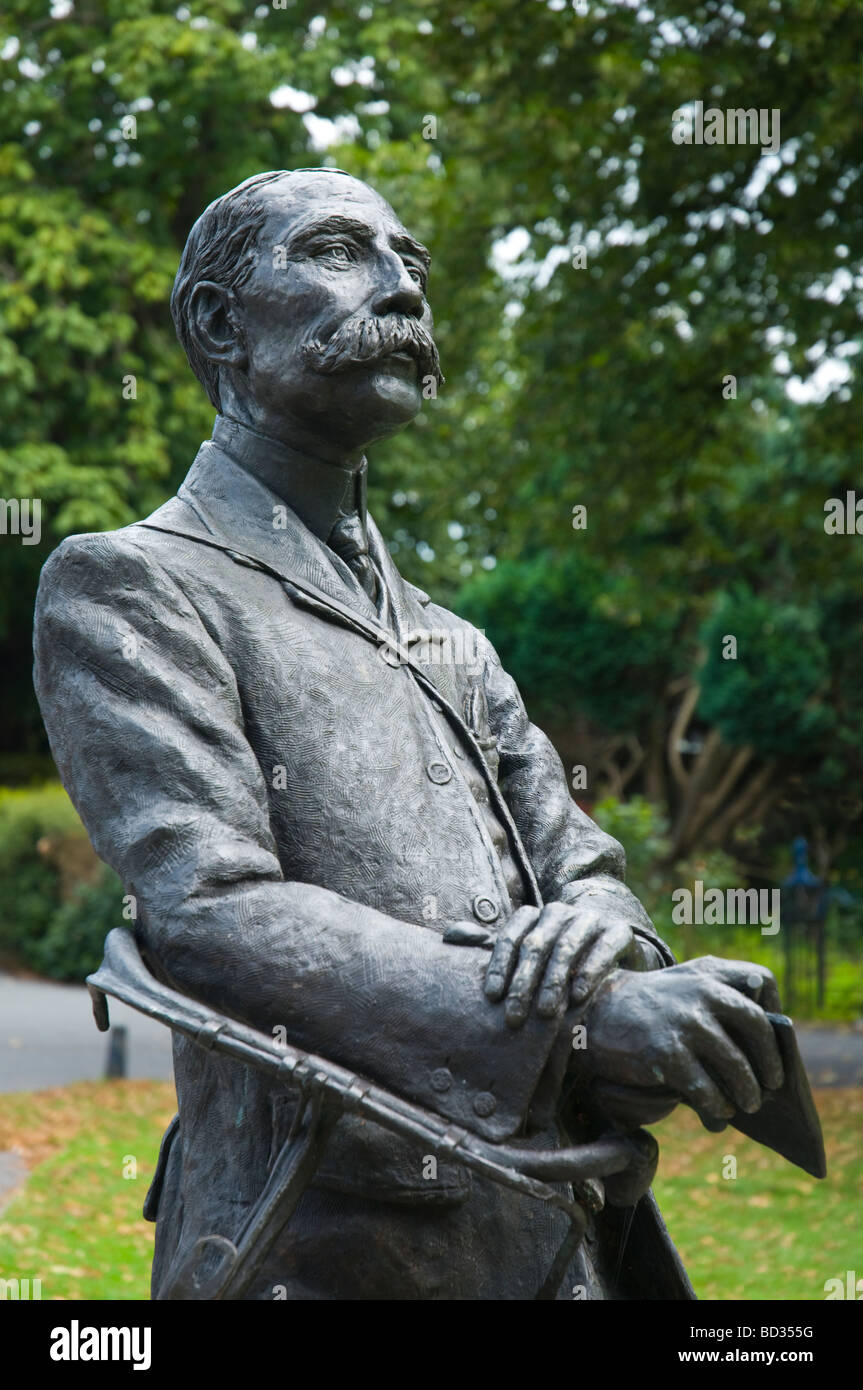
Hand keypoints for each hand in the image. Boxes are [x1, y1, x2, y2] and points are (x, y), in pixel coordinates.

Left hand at [483, 902, 633, 1027]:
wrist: (612, 952)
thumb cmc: (559, 961)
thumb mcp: (525, 954)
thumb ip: (490, 946)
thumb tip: (448, 935)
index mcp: (534, 917)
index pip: (511, 936)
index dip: (499, 965)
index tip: (491, 997)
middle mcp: (560, 913)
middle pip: (536, 944)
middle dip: (523, 982)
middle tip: (514, 1017)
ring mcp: (590, 919)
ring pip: (567, 946)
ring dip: (554, 981)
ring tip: (545, 1014)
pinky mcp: (618, 931)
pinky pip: (603, 948)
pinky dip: (590, 972)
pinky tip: (579, 997)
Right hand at [577, 957, 783, 1127]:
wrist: (593, 1015)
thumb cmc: (646, 1010)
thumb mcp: (681, 988)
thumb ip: (716, 1005)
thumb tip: (757, 1061)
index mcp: (707, 972)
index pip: (760, 981)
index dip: (774, 1011)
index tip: (774, 1038)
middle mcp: (701, 992)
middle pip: (757, 1027)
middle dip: (769, 1061)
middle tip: (772, 1084)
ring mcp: (685, 1022)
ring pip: (736, 1065)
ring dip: (747, 1091)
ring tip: (748, 1105)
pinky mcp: (667, 1053)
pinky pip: (707, 1089)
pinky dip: (718, 1106)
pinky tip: (717, 1112)